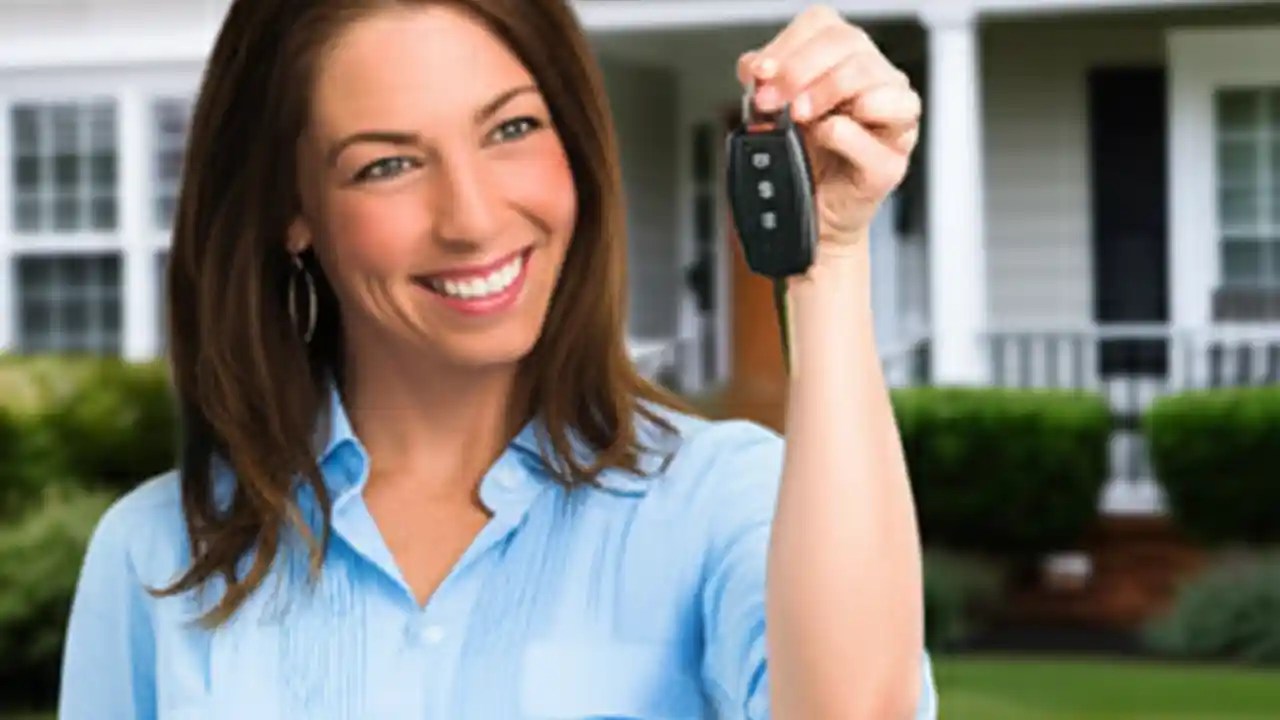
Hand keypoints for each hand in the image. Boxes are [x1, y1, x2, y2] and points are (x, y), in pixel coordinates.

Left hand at [736, 5, 920, 247]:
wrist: (811, 215)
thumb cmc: (803, 160)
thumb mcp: (773, 115)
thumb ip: (764, 86)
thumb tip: (754, 70)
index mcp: (844, 59)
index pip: (823, 26)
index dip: (787, 45)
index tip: (759, 73)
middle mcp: (874, 79)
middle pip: (847, 45)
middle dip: (799, 71)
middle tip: (771, 100)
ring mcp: (890, 116)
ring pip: (871, 76)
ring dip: (826, 90)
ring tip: (798, 116)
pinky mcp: (892, 156)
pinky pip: (881, 129)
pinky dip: (849, 129)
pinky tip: (827, 134)